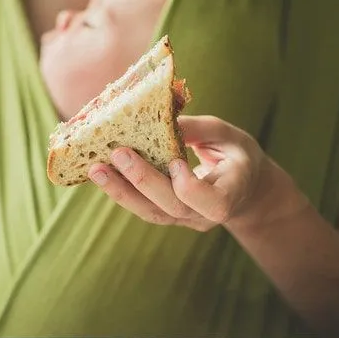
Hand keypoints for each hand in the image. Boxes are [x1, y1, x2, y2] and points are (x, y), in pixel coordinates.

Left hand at [87, 115, 270, 231]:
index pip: (211, 203)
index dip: (189, 187)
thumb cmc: (237, 156)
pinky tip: (103, 174)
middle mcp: (206, 215)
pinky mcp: (168, 216)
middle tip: (117, 154)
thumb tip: (163, 117)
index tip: (174, 162)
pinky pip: (144, 208)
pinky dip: (122, 191)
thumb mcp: (229, 135)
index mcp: (232, 194)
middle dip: (142, 181)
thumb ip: (199, 129)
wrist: (243, 189)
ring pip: (152, 213)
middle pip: (172, 207)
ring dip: (121, 191)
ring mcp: (186, 220)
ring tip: (96, 169)